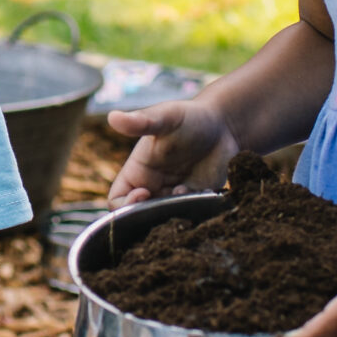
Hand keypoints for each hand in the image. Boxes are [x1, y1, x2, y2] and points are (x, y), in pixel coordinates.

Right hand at [106, 98, 238, 207]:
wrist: (224, 125)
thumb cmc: (189, 117)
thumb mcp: (166, 118)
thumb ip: (141, 122)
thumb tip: (113, 116)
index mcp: (137, 171)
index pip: (117, 199)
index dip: (124, 205)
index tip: (145, 193)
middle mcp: (153, 187)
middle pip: (140, 216)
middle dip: (154, 213)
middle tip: (173, 195)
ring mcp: (174, 196)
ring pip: (166, 220)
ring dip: (176, 213)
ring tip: (190, 190)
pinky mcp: (195, 202)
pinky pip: (190, 218)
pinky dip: (196, 213)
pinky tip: (206, 192)